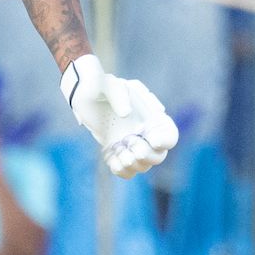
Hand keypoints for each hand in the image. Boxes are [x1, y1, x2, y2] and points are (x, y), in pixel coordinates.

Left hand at [62, 55, 178, 178]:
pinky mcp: (117, 152)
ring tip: (117, 147)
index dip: (165, 142)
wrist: (84, 94)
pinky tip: (109, 155)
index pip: (169, 136)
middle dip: (145, 154)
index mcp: (152, 118)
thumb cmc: (102, 86)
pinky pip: (125, 171)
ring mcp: (131, 145)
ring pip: (142, 166)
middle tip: (128, 140)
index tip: (152, 140)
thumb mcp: (110, 84)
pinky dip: (119, 168)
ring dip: (130, 162)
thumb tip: (125, 113)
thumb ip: (119, 95)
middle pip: (158, 156)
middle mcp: (145, 135)